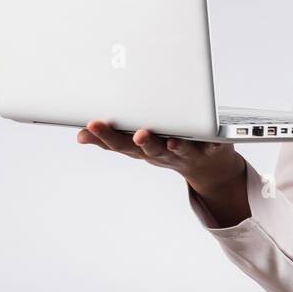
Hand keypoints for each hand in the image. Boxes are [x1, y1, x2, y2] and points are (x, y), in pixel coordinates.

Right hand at [76, 119, 245, 192]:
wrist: (209, 167)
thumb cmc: (166, 147)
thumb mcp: (136, 145)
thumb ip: (110, 138)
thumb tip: (81, 134)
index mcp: (142, 148)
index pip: (120, 143)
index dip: (105, 136)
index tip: (91, 124)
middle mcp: (162, 152)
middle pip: (148, 148)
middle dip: (140, 142)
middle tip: (135, 134)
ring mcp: (186, 152)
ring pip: (178, 150)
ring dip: (173, 146)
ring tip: (171, 140)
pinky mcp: (211, 147)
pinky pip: (211, 146)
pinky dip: (210, 143)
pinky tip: (208, 138)